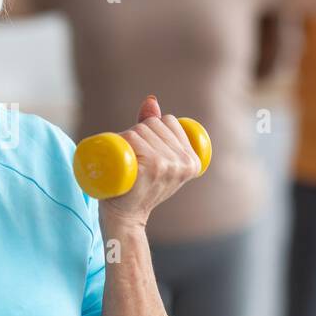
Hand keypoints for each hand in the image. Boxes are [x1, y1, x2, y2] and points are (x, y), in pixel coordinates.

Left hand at [97, 95, 202, 229]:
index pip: (168, 121)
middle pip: (153, 124)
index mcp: (194, 161)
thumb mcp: (155, 157)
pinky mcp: (151, 168)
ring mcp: (168, 165)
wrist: (125, 217)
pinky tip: (123, 157)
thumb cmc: (138, 186)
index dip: (151, 129)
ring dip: (125, 139)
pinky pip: (132, 139)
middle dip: (136, 133)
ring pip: (139, 130)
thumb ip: (155, 127)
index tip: (144, 150)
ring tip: (125, 161)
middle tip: (130, 158)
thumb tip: (151, 99)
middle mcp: (185, 162)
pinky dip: (122, 142)